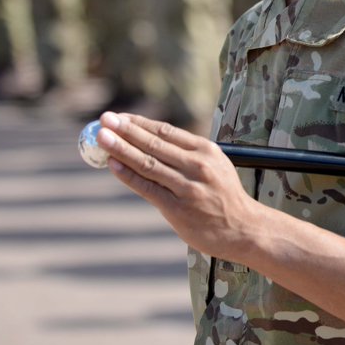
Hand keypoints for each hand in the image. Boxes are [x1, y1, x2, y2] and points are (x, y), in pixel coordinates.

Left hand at [95, 111, 259, 259]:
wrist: (243, 228)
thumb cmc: (224, 195)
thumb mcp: (215, 164)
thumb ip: (187, 153)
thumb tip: (150, 140)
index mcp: (206, 150)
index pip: (166, 131)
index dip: (139, 123)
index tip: (119, 116)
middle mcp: (197, 165)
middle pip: (154, 143)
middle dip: (125, 130)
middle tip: (104, 119)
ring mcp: (187, 187)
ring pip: (147, 163)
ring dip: (121, 149)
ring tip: (101, 138)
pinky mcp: (177, 208)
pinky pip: (147, 188)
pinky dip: (128, 175)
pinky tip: (113, 165)